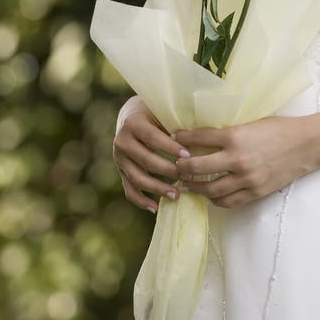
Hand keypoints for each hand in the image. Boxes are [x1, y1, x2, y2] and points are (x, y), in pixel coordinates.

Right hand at [113, 96, 189, 213]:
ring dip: (157, 188)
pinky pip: (129, 189)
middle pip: (145, 160)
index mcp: (133, 123)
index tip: (188, 156)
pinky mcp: (120, 171)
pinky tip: (156, 207)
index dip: (170, 148)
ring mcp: (119, 158)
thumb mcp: (162, 112)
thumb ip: (175, 125)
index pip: (153, 138)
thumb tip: (200, 140)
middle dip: (168, 170)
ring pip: (137, 178)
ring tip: (176, 194)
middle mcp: (122, 141)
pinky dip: (141, 200)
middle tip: (188, 176)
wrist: (131, 115)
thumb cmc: (155, 113)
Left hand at [174, 115, 310, 208]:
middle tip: (175, 166)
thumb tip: (204, 134)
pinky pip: (228, 201)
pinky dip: (215, 200)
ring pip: (210, 189)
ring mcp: (246, 179)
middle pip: (198, 167)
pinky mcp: (255, 192)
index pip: (199, 138)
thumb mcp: (250, 123)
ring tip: (185, 185)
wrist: (305, 145)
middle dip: (181, 168)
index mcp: (235, 136)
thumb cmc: (278, 129)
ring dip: (195, 187)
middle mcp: (237, 159)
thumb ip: (228, 132)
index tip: (173, 139)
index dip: (182, 139)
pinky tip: (209, 195)